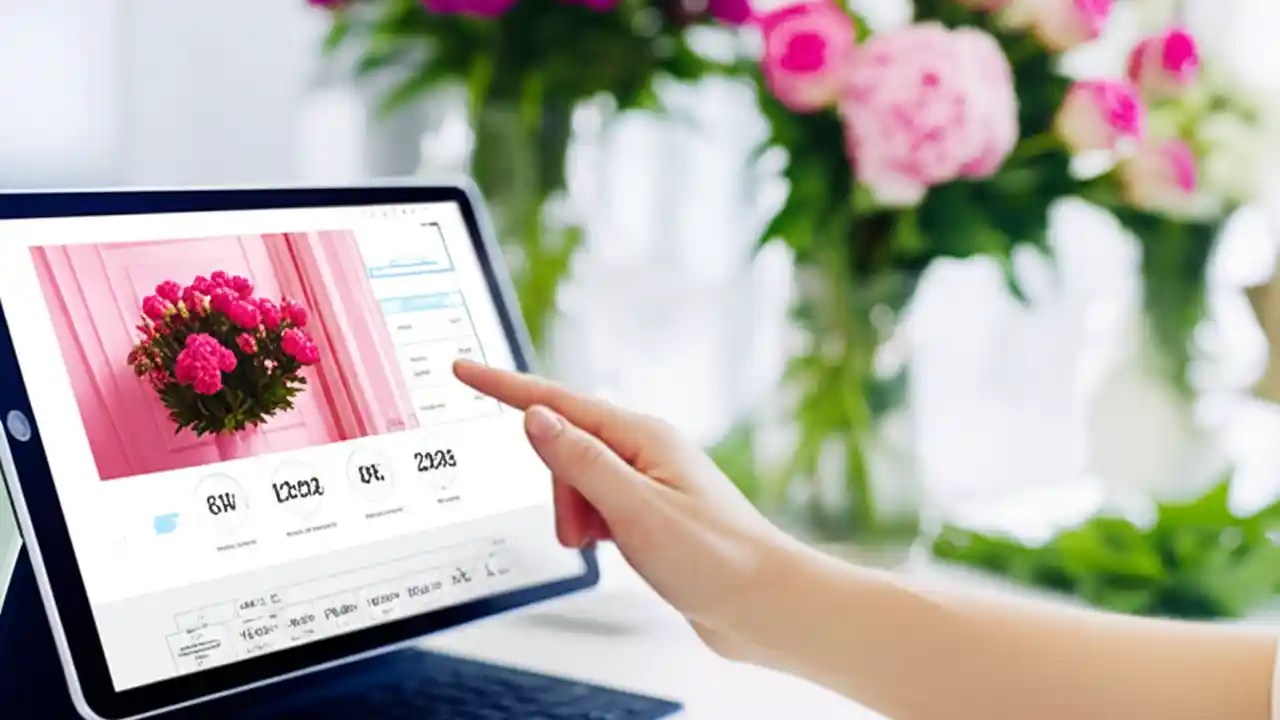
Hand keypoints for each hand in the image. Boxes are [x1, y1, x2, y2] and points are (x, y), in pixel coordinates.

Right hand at [453, 360, 795, 652]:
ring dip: (575, 516)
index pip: (558, 403)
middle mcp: (646, 451)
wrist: (762, 607)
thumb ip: (581, 462)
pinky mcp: (648, 512)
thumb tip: (536, 416)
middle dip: (558, 492)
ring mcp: (647, 481)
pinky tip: (613, 548)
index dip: (505, 387)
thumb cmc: (716, 558)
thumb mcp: (635, 509)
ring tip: (606, 546)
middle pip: (565, 450)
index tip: (464, 369)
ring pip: (577, 483)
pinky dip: (590, 528)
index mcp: (644, 436)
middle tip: (585, 533)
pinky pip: (596, 507)